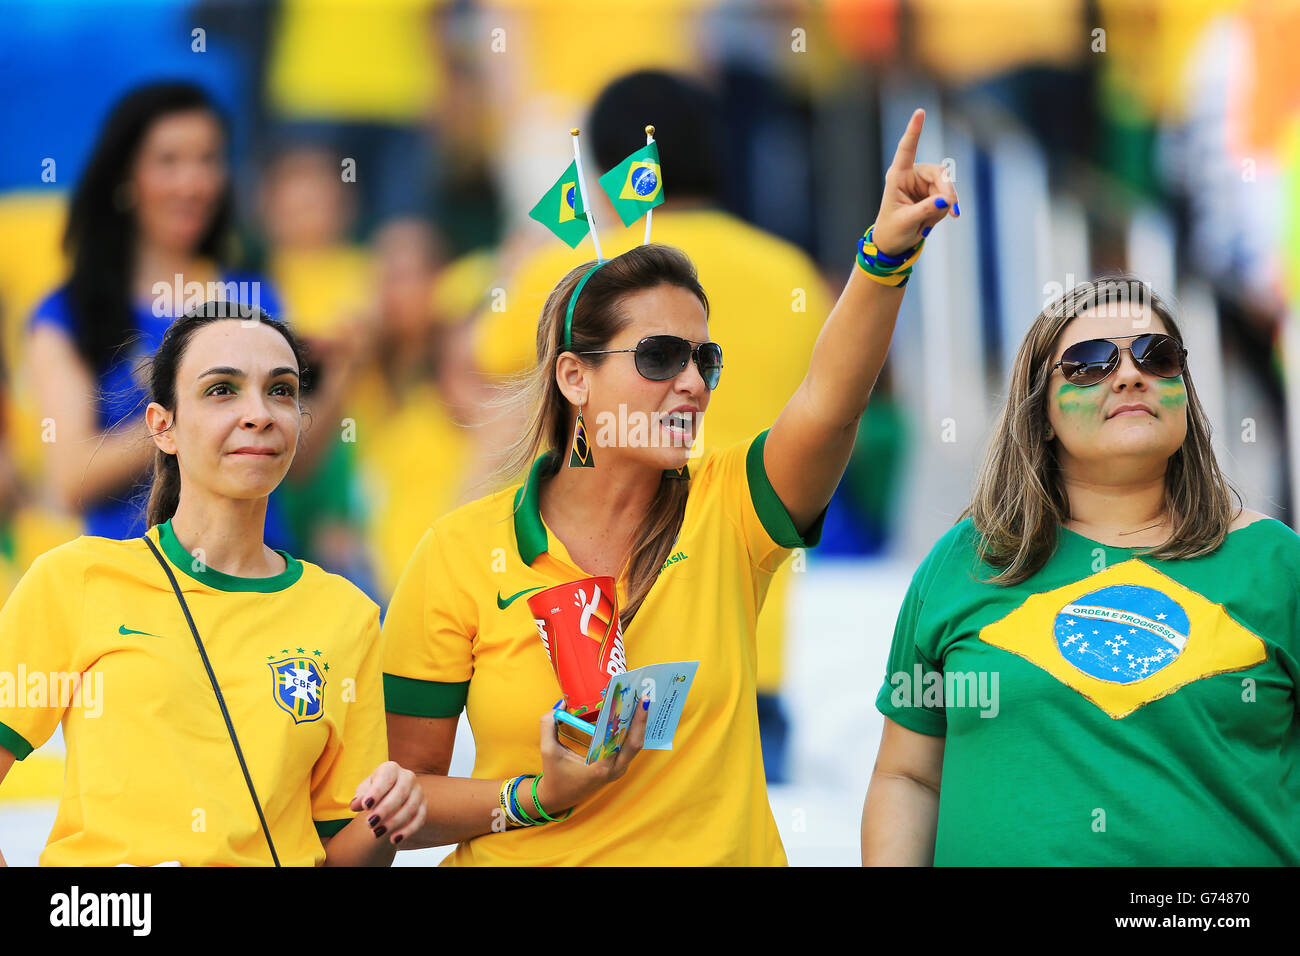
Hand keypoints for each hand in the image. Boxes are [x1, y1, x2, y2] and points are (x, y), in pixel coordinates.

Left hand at [349, 760, 425, 845]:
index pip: (386, 777)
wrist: (387, 797)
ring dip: (394, 822)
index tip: (365, 806)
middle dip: (385, 810)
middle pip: (400, 793)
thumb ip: (360, 797)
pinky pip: (420, 818)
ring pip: (410, 807)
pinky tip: (393, 839)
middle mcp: (408, 777)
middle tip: (370, 824)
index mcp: (391, 768)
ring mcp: (418, 791)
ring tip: (376, 834)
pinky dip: (408, 830)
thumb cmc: (373, 792)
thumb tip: (356, 804)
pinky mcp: (423, 806)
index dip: (377, 791)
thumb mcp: (363, 792)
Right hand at [534, 699, 648, 814]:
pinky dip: (632, 731)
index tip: (630, 700)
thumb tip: (562, 704)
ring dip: (638, 724)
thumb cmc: (554, 776)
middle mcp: (614, 770)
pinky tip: (632, 716)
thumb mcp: (547, 750)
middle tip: (645, 697)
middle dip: (641, 719)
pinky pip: (629, 747)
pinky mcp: (618, 767)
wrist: (558, 798)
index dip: (627, 720)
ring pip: (635, 745)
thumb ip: (548, 725)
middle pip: (635, 742)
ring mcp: (618, 770)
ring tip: (641, 702)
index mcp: (600, 767)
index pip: (619, 740)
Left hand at [871, 108, 959, 256]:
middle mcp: (912, 175)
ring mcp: (924, 184)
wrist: (895, 243)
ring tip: (927, 225)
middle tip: (952, 212)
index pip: (907, 149)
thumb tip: (947, 201)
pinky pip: (948, 199)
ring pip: (947, 188)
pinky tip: (931, 223)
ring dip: (944, 207)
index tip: (920, 112)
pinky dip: (944, 212)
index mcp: (897, 175)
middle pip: (939, 174)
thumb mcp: (906, 221)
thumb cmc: (893, 230)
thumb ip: (925, 210)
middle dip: (947, 193)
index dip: (914, 130)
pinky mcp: (934, 193)